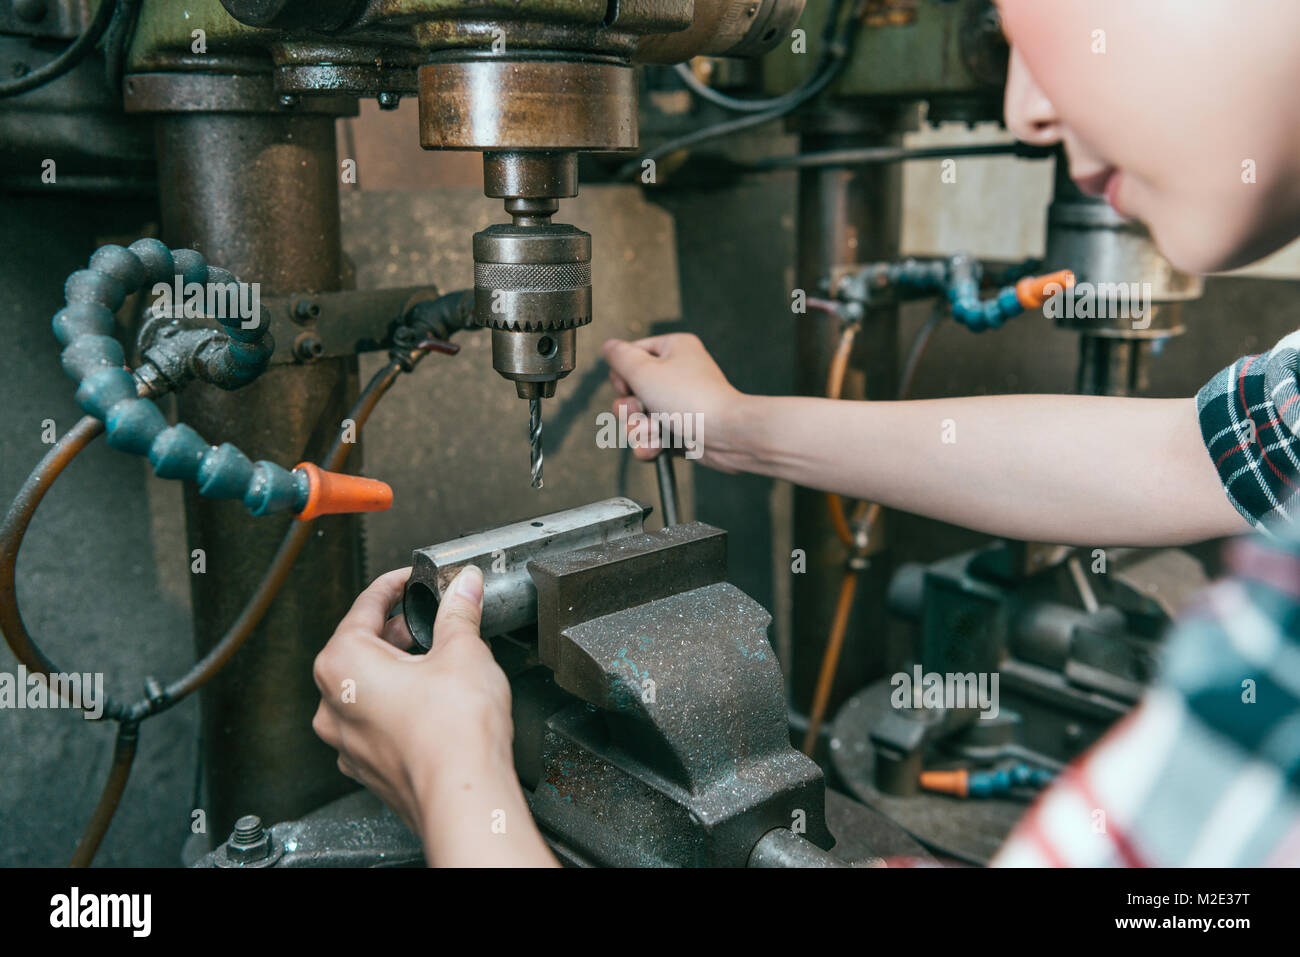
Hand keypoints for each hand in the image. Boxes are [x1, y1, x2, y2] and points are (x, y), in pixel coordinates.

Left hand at [311, 565, 513, 840]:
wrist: (464, 798)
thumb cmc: (454, 735)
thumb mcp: (464, 651)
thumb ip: (459, 611)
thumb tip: (463, 586)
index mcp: (343, 664)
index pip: (365, 605)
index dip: (394, 584)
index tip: (411, 578)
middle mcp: (333, 704)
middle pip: (360, 646)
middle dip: (398, 628)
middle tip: (430, 618)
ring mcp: (347, 741)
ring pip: (366, 687)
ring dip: (397, 668)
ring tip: (437, 661)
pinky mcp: (367, 766)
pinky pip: (376, 721)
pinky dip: (398, 704)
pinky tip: (433, 703)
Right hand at [601, 333, 754, 471]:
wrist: (725, 435)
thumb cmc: (690, 398)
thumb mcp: (644, 370)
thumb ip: (620, 357)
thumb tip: (609, 347)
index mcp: (673, 349)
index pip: (631, 356)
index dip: (623, 374)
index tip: (629, 385)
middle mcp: (677, 374)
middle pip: (630, 391)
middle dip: (630, 409)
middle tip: (642, 410)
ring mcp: (679, 404)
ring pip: (638, 418)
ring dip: (639, 429)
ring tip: (655, 431)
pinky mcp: (681, 429)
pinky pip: (652, 437)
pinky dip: (650, 444)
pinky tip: (657, 447)